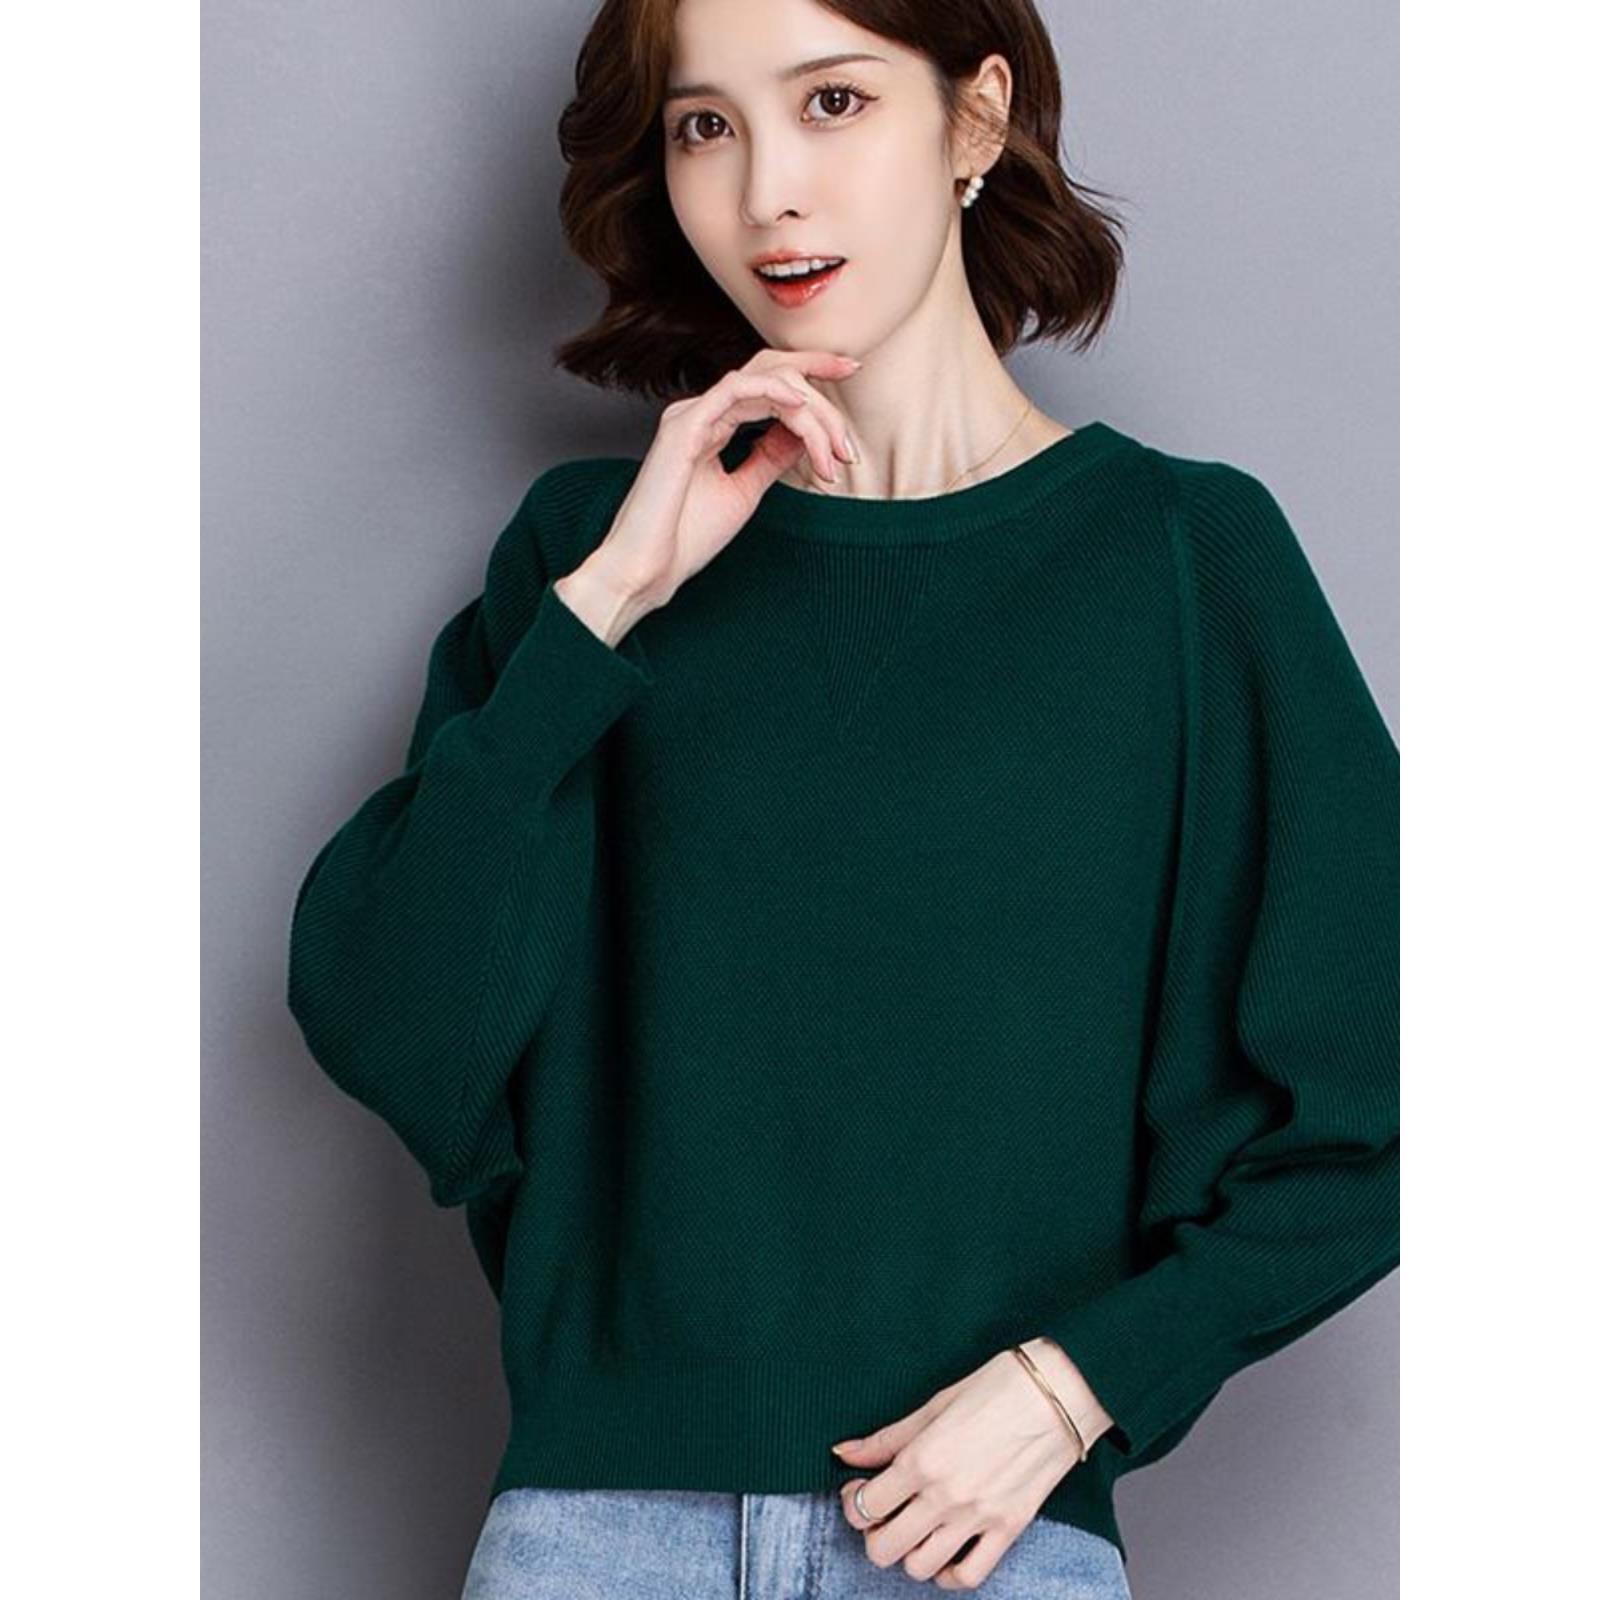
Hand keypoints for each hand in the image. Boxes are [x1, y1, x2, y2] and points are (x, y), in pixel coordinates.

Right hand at [575, 347, 862, 622]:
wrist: (648, 568)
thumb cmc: (686, 537)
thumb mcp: (745, 490)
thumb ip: (771, 457)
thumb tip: (806, 434)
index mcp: (713, 422)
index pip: (770, 384)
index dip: (813, 376)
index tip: (852, 374)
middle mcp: (702, 411)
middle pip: (773, 374)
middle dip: (821, 386)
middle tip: (849, 437)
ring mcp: (691, 414)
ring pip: (764, 382)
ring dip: (810, 412)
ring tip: (833, 449)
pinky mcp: (684, 426)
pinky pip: (735, 389)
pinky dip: (773, 392)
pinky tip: (801, 407)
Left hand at [830, 1340, 1112, 1589]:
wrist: (1060, 1391)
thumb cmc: (999, 1386)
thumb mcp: (935, 1404)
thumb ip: (888, 1437)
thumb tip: (845, 1452)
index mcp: (923, 1459)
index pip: (865, 1506)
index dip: (853, 1502)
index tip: (861, 1487)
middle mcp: (946, 1495)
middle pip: (884, 1548)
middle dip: (874, 1534)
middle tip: (883, 1512)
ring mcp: (979, 1517)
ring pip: (920, 1568)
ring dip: (908, 1553)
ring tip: (915, 1528)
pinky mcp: (1009, 1529)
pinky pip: (969, 1576)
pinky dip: (949, 1573)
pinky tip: (946, 1551)